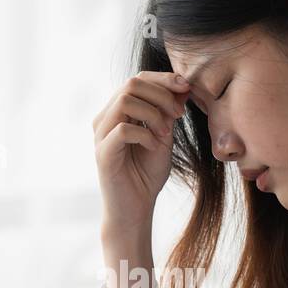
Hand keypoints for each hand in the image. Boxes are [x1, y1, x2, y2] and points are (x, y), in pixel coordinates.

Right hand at [91, 71, 190, 233]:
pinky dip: (145, 134)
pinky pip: (123, 129)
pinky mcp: (102, 152)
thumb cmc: (147, 174)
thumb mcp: (164, 137)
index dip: (163, 79)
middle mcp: (105, 118)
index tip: (186, 88)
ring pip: (126, 101)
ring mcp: (101, 134)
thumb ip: (169, 112)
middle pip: (131, 83)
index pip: (138, 79)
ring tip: (166, 133)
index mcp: (118, 111)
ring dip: (153, 114)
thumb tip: (183, 86)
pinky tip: (154, 146)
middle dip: (161, 94)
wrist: (135, 208)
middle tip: (178, 115)